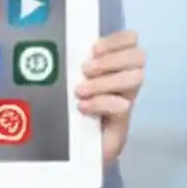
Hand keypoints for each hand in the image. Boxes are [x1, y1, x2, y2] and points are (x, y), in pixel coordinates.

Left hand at [76, 30, 144, 163]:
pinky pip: (122, 105)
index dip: (117, 40)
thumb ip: (67, 63)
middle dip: (112, 60)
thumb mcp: (65, 80)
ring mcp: (125, 100)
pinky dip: (102, 103)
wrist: (71, 148)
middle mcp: (124, 80)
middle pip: (138, 57)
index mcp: (111, 63)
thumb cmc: (64, 107)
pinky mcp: (121, 122)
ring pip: (135, 79)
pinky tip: (83, 107)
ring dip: (106, 82)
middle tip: (86, 70)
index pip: (130, 40)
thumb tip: (47, 44)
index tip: (93, 49)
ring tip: (80, 91)